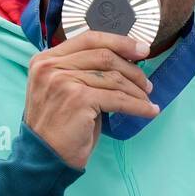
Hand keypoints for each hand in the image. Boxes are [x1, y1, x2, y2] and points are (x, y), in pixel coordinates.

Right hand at [23, 31, 156, 169]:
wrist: (45, 156)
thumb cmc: (60, 125)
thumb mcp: (65, 88)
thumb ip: (83, 70)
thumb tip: (125, 59)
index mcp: (46, 59)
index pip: (89, 39)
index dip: (119, 42)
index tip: (142, 49)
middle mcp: (51, 66)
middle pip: (104, 55)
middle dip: (132, 68)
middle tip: (147, 83)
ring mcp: (63, 81)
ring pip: (114, 78)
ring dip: (137, 90)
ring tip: (147, 100)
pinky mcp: (78, 99)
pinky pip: (118, 98)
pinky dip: (138, 106)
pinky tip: (149, 111)